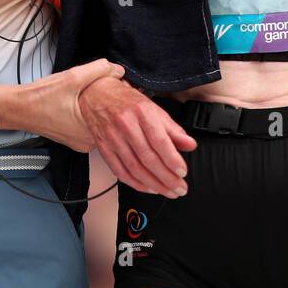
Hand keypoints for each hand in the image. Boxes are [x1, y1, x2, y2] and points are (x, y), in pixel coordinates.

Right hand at [21, 58, 124, 151]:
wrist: (17, 107)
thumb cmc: (40, 97)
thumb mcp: (73, 77)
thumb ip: (99, 69)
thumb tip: (118, 69)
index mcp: (91, 133)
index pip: (117, 117)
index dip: (117, 98)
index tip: (115, 85)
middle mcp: (86, 143)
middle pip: (109, 119)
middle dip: (107, 101)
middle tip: (99, 86)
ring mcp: (79, 142)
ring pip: (98, 120)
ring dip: (96, 106)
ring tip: (86, 93)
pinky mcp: (72, 137)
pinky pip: (87, 123)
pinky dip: (86, 112)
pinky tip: (79, 100)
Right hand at [77, 77, 196, 197]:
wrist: (97, 95)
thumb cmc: (128, 102)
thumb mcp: (155, 109)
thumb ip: (173, 129)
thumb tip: (190, 144)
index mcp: (142, 113)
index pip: (159, 141)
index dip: (172, 159)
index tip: (182, 172)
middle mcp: (126, 126)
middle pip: (148, 158)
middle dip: (166, 178)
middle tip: (179, 188)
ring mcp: (113, 138)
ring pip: (135, 168)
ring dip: (153, 184)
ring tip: (168, 191)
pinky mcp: (104, 148)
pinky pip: (120, 171)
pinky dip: (135, 183)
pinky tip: (148, 188)